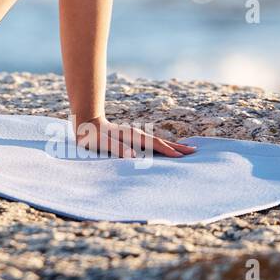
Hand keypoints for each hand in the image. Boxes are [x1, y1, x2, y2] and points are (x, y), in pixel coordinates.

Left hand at [72, 115, 196, 158]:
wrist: (85, 123)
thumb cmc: (92, 136)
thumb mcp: (101, 143)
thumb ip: (117, 148)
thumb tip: (134, 156)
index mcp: (132, 136)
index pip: (155, 144)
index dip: (169, 150)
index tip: (183, 156)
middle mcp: (136, 134)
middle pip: (160, 141)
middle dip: (177, 147)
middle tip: (195, 151)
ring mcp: (134, 136)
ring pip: (157, 141)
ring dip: (171, 146)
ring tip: (185, 149)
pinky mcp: (131, 138)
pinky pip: (151, 143)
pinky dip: (161, 146)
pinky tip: (164, 150)